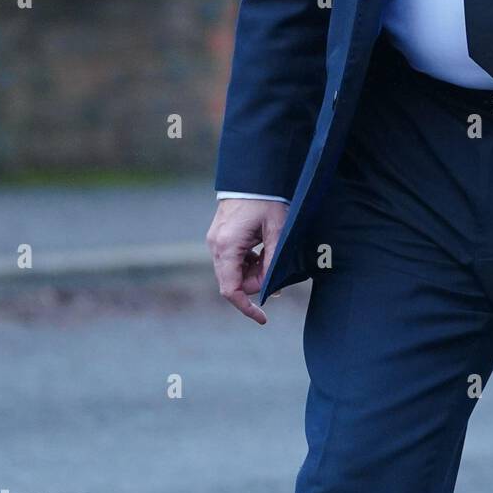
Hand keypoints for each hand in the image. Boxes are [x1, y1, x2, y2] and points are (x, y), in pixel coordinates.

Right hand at [206, 199, 288, 323]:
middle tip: (276, 272)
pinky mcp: (219, 237)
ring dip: (253, 271)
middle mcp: (215, 246)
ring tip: (270, 254)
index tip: (263, 318)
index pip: (231, 290)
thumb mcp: (276, 229)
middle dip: (256, 283)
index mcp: (227, 247)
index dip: (247, 307)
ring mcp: (215, 241)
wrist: (251, 175)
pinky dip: (247, 261)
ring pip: (233, 272)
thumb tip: (273, 288)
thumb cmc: (266, 199)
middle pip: (233, 282)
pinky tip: (261, 249)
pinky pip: (232, 260)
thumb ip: (273, 260)